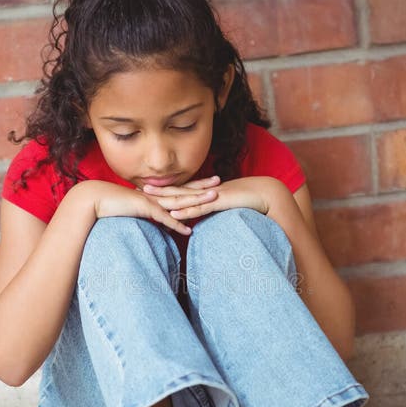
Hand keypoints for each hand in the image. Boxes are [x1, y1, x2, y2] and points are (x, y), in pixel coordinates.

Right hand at [89, 178, 219, 235]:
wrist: (94, 199)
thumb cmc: (111, 203)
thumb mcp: (132, 206)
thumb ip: (144, 210)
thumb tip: (154, 216)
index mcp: (154, 193)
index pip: (178, 188)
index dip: (195, 185)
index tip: (209, 182)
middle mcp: (155, 195)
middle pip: (183, 191)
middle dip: (202, 187)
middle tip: (220, 182)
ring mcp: (151, 201)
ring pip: (179, 201)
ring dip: (197, 201)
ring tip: (214, 199)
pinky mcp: (144, 210)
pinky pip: (164, 218)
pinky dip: (177, 224)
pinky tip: (189, 230)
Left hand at [142, 176, 283, 220]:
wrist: (266, 194)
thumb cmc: (248, 201)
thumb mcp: (226, 207)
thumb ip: (213, 210)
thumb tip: (202, 218)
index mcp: (206, 193)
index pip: (182, 191)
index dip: (165, 190)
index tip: (149, 189)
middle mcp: (206, 192)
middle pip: (178, 191)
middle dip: (159, 191)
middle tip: (139, 188)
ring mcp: (212, 196)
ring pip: (185, 199)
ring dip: (166, 199)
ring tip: (149, 199)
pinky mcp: (219, 203)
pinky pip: (200, 208)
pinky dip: (186, 211)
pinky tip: (173, 214)